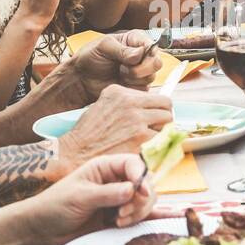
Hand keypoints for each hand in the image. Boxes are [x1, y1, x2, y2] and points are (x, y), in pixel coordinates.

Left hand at [0, 154, 156, 244]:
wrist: (42, 230)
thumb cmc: (55, 206)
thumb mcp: (79, 197)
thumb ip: (107, 193)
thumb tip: (133, 190)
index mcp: (104, 167)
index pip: (134, 164)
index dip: (141, 177)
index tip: (140, 192)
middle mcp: (115, 180)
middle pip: (145, 183)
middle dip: (140, 199)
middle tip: (122, 214)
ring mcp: (118, 199)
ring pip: (145, 201)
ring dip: (138, 212)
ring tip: (118, 222)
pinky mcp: (118, 215)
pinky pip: (140, 214)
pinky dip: (142, 218)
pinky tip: (138, 222)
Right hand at [56, 84, 172, 165]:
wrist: (77, 152)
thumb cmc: (89, 133)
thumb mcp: (103, 105)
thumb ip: (126, 102)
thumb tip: (149, 106)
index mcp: (120, 92)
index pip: (155, 96)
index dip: (156, 108)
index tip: (154, 117)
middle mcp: (129, 102)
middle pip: (166, 105)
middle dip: (164, 117)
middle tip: (156, 128)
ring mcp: (136, 119)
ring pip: (167, 121)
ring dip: (162, 131)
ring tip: (148, 139)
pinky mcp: (141, 137)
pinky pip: (162, 138)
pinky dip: (156, 145)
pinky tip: (144, 148)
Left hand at [70, 30, 162, 98]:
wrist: (82, 78)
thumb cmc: (90, 58)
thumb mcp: (103, 47)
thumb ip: (122, 50)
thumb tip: (139, 53)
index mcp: (135, 40)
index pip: (153, 46)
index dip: (147, 54)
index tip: (133, 59)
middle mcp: (141, 55)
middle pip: (156, 63)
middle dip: (141, 69)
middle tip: (125, 70)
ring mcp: (140, 71)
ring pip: (151, 77)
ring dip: (134, 79)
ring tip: (119, 75)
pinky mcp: (137, 86)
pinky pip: (144, 90)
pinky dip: (132, 88)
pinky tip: (120, 84)